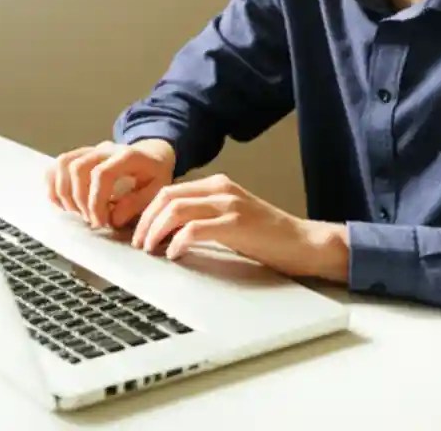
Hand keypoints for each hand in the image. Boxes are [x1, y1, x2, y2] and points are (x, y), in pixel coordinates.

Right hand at [44, 139, 176, 228]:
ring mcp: (90, 149)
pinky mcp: (80, 155)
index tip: (101, 222)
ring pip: (64, 163)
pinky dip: (53, 183)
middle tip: (91, 220)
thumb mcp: (158, 190)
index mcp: (127, 156)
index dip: (96, 201)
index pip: (101, 174)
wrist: (152, 154)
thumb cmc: (154, 174)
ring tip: (76, 212)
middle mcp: (105, 148)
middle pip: (78, 168)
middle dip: (79, 200)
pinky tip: (61, 202)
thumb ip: (137, 204)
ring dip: (64, 192)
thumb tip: (113, 219)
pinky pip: (58, 164)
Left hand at [131, 173, 350, 281]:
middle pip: (166, 197)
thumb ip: (203, 216)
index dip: (147, 211)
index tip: (137, 232)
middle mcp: (220, 188)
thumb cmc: (266, 236)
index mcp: (216, 184)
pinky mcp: (236, 223)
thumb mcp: (229, 217)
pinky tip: (174, 254)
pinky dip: (177, 242)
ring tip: (150, 250)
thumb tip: (166, 231)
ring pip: (175, 210)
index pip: (168, 191)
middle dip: (145, 221)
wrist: (302, 242)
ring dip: (156, 231)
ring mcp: (228, 204)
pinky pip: (194, 229)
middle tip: (138, 243)